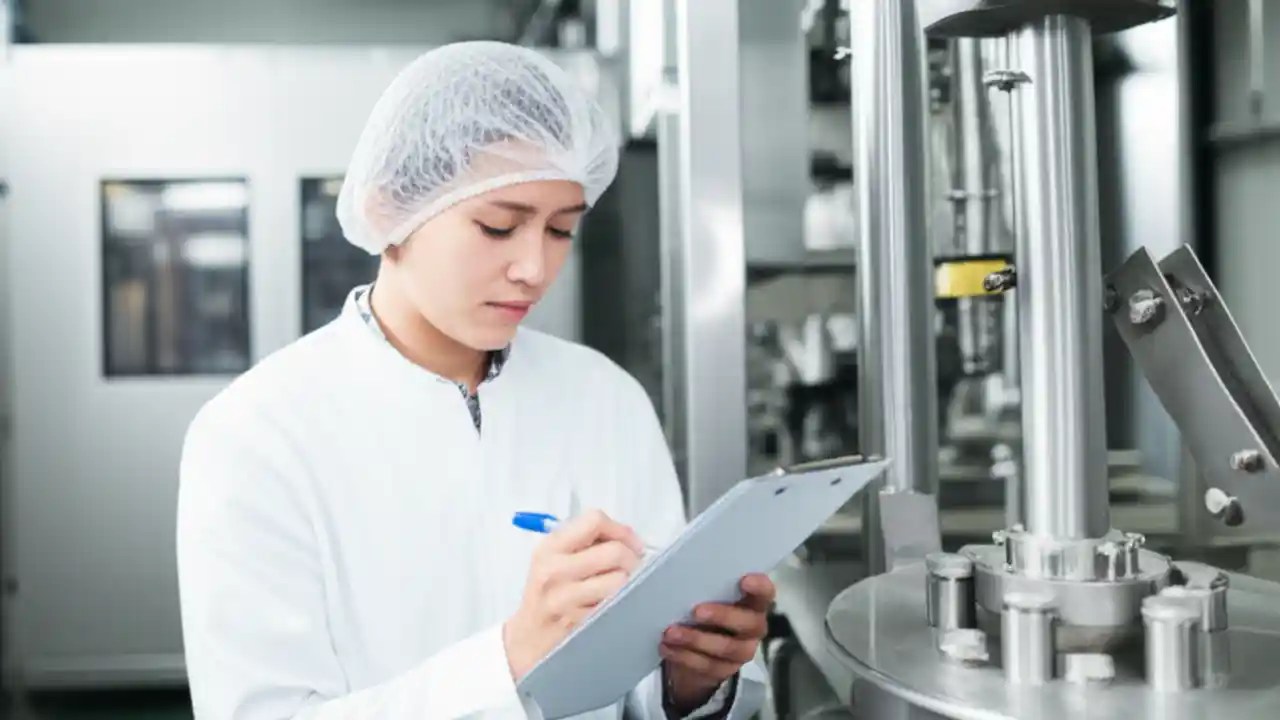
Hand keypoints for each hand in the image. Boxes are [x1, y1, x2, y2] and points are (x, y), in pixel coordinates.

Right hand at [503, 509, 643, 679]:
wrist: (528, 637)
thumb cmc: (547, 593)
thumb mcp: (553, 558)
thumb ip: (585, 541)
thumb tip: (628, 537)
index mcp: (550, 547)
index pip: (594, 521)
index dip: (620, 530)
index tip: (630, 543)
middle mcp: (555, 570)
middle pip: (614, 551)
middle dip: (632, 558)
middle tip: (633, 566)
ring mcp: (565, 598)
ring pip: (619, 580)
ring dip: (628, 582)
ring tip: (622, 586)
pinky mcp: (578, 622)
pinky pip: (614, 605)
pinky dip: (621, 602)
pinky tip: (611, 603)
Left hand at [660, 573, 775, 713]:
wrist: (695, 648)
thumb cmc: (704, 609)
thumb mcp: (704, 595)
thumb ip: (703, 586)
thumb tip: (676, 571)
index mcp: (753, 603)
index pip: (765, 593)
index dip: (759, 587)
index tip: (744, 580)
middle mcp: (753, 627)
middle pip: (748, 624)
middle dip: (723, 616)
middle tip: (697, 611)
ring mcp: (741, 651)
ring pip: (725, 648)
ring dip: (696, 639)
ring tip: (671, 632)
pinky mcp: (724, 670)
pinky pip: (706, 665)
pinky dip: (684, 655)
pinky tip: (667, 647)